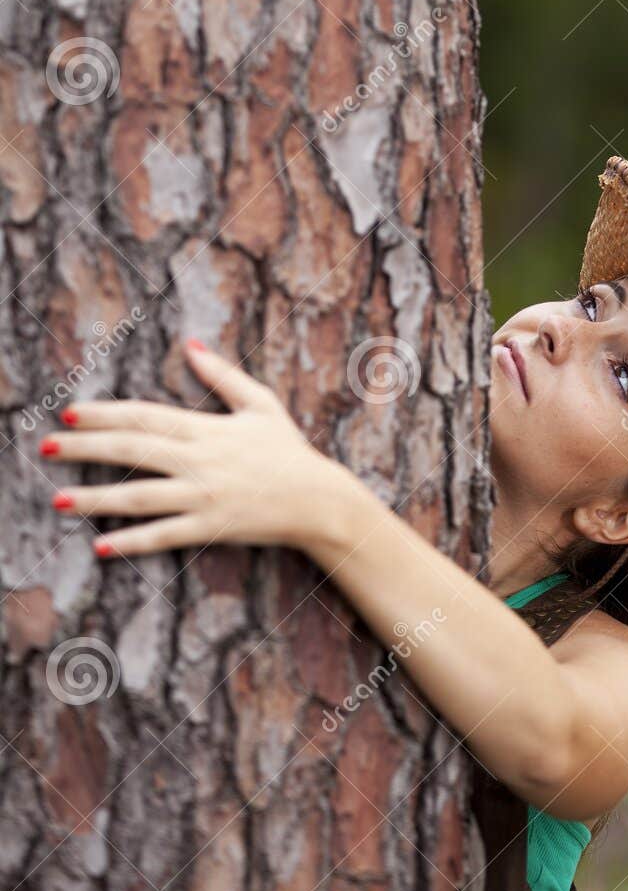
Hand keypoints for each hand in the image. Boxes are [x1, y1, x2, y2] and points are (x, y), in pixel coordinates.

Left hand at [39, 338, 347, 562]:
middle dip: (85, 449)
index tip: (70, 413)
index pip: (146, 416)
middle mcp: (200, 460)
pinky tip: (101, 547)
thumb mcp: (260, 404)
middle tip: (46, 448)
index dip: (106, 414)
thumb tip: (191, 343)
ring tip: (57, 501)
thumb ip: (222, 375)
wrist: (320, 499)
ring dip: (96, 499)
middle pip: (133, 450)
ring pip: (140, 496)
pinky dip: (132, 542)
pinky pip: (165, 536)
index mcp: (208, 428)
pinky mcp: (211, 528)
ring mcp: (204, 496)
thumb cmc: (289, 450)